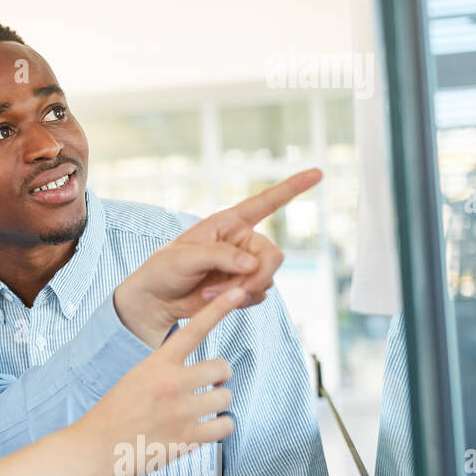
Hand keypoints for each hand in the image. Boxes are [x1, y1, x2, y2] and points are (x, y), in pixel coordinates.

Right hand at [88, 287, 243, 475]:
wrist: (97, 446)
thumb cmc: (117, 410)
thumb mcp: (137, 376)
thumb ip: (166, 368)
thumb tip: (201, 372)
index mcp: (158, 364)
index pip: (195, 329)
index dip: (219, 309)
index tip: (237, 292)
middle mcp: (173, 384)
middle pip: (221, 368)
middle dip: (219, 377)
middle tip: (209, 385)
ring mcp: (183, 412)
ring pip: (226, 398)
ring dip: (218, 404)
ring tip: (201, 410)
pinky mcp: (189, 439)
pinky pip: (226, 426)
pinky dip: (220, 427)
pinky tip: (206, 428)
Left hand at [112, 168, 321, 346]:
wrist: (158, 298)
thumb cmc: (165, 269)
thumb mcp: (184, 256)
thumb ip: (218, 256)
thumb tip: (252, 262)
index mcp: (228, 222)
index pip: (265, 202)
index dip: (292, 187)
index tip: (317, 172)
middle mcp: (242, 241)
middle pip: (273, 256)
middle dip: (256, 276)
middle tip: (234, 290)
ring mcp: (246, 264)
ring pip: (267, 278)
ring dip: (240, 291)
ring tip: (209, 292)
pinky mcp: (245, 286)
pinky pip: (259, 295)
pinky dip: (239, 302)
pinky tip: (215, 300)